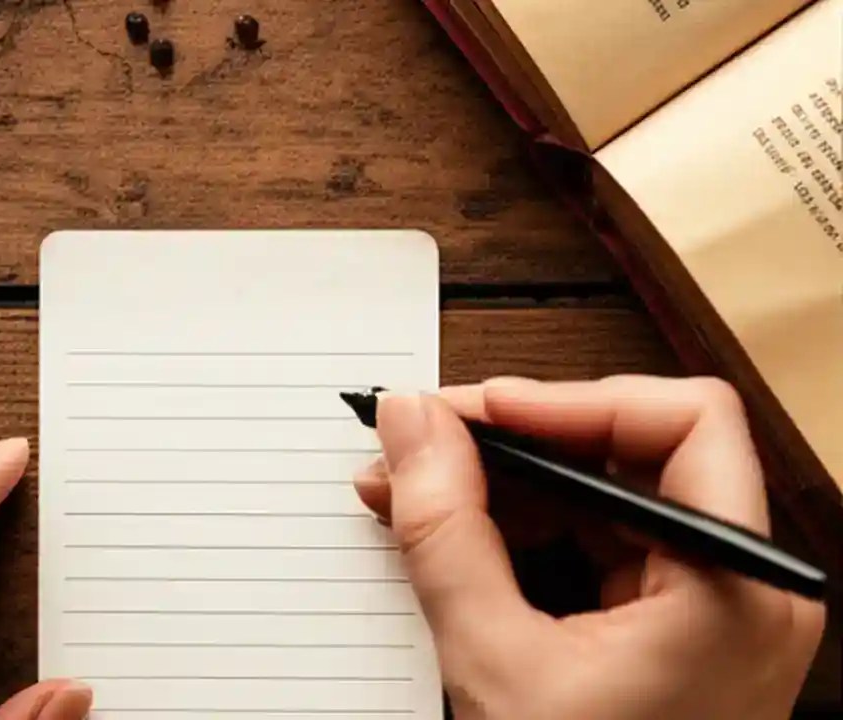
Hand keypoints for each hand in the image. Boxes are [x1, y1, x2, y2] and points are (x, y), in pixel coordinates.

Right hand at [354, 376, 825, 719]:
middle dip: (516, 441)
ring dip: (508, 486)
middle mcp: (741, 583)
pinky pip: (599, 543)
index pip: (680, 419)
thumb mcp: (495, 662)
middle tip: (425, 443)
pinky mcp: (676, 625)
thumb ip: (445, 530)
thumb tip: (411, 426)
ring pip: (609, 494)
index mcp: (731, 585)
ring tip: (419, 493)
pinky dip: (526, 531)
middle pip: (637, 449)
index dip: (568, 398)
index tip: (476, 411)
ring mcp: (713, 605)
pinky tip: (458, 536)